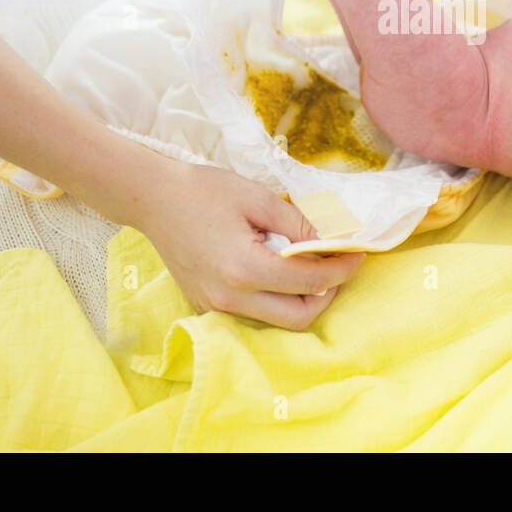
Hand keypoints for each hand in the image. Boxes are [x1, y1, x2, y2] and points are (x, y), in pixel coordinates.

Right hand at [138, 161, 364, 329]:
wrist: (153, 199)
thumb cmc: (204, 191)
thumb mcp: (259, 199)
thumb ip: (300, 224)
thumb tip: (335, 240)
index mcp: (244, 269)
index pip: (311, 282)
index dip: (342, 268)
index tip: (358, 253)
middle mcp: (230, 298)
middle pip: (299, 316)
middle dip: (327, 293)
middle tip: (336, 264)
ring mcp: (215, 307)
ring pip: (278, 320)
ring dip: (302, 299)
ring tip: (308, 265)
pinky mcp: (207, 306)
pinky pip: (254, 313)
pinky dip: (276, 298)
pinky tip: (277, 270)